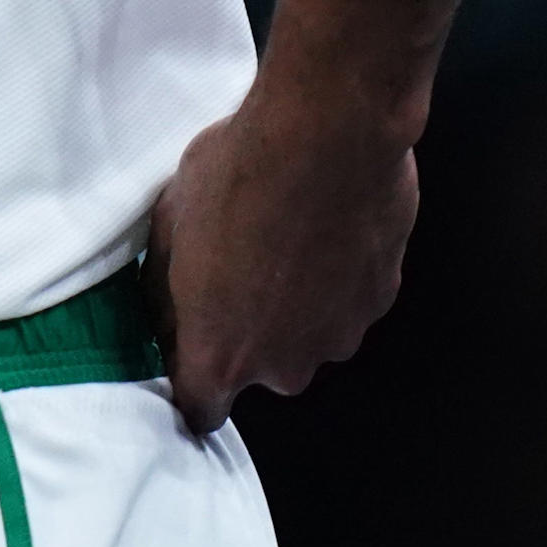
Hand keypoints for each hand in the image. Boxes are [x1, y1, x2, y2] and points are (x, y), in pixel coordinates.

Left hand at [149, 0, 460, 431]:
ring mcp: (339, 336)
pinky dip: (334, 277)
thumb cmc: (237, 175)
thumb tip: (167, 314)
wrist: (329, 137)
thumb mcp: (169, 226)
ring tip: (280, 238)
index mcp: (221, 353)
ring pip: (307, 335)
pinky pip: (345, 303)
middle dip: (247, 330)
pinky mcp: (380, 302)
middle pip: (259, 368)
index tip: (190, 356)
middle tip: (236, 268)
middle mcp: (284, 364)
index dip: (194, 382)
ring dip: (294, 303)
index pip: (200, 409)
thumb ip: (166, 290)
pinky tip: (320, 228)